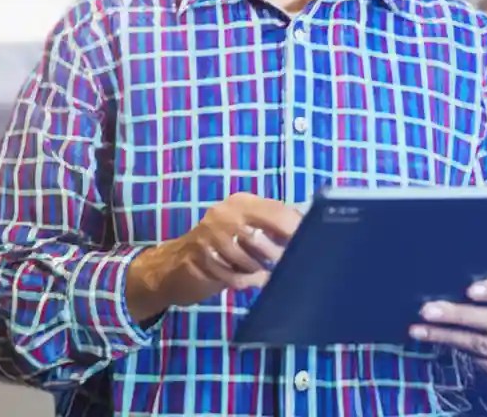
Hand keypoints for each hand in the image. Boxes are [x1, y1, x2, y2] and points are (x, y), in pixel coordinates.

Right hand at [126, 193, 301, 321]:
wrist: (171, 267)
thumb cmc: (219, 249)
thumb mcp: (246, 231)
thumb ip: (272, 229)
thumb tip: (312, 234)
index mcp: (242, 202)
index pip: (279, 211)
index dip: (298, 231)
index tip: (315, 247)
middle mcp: (225, 213)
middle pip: (265, 236)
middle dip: (279, 257)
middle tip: (288, 269)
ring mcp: (210, 234)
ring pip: (250, 259)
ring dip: (258, 273)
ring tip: (258, 275)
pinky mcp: (200, 257)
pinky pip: (233, 276)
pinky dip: (241, 282)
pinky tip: (240, 282)